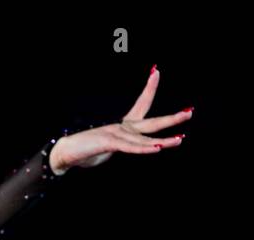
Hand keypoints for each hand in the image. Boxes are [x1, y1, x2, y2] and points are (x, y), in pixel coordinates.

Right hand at [47, 67, 190, 173]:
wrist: (64, 153)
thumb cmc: (83, 152)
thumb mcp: (107, 149)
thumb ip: (120, 147)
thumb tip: (131, 147)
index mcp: (122, 127)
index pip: (141, 105)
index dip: (150, 89)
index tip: (156, 71)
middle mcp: (122, 128)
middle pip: (151, 122)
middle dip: (171, 119)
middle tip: (190, 111)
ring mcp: (116, 135)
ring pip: (144, 139)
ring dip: (163, 140)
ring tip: (179, 140)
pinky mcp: (109, 143)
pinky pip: (130, 147)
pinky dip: (144, 149)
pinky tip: (157, 148)